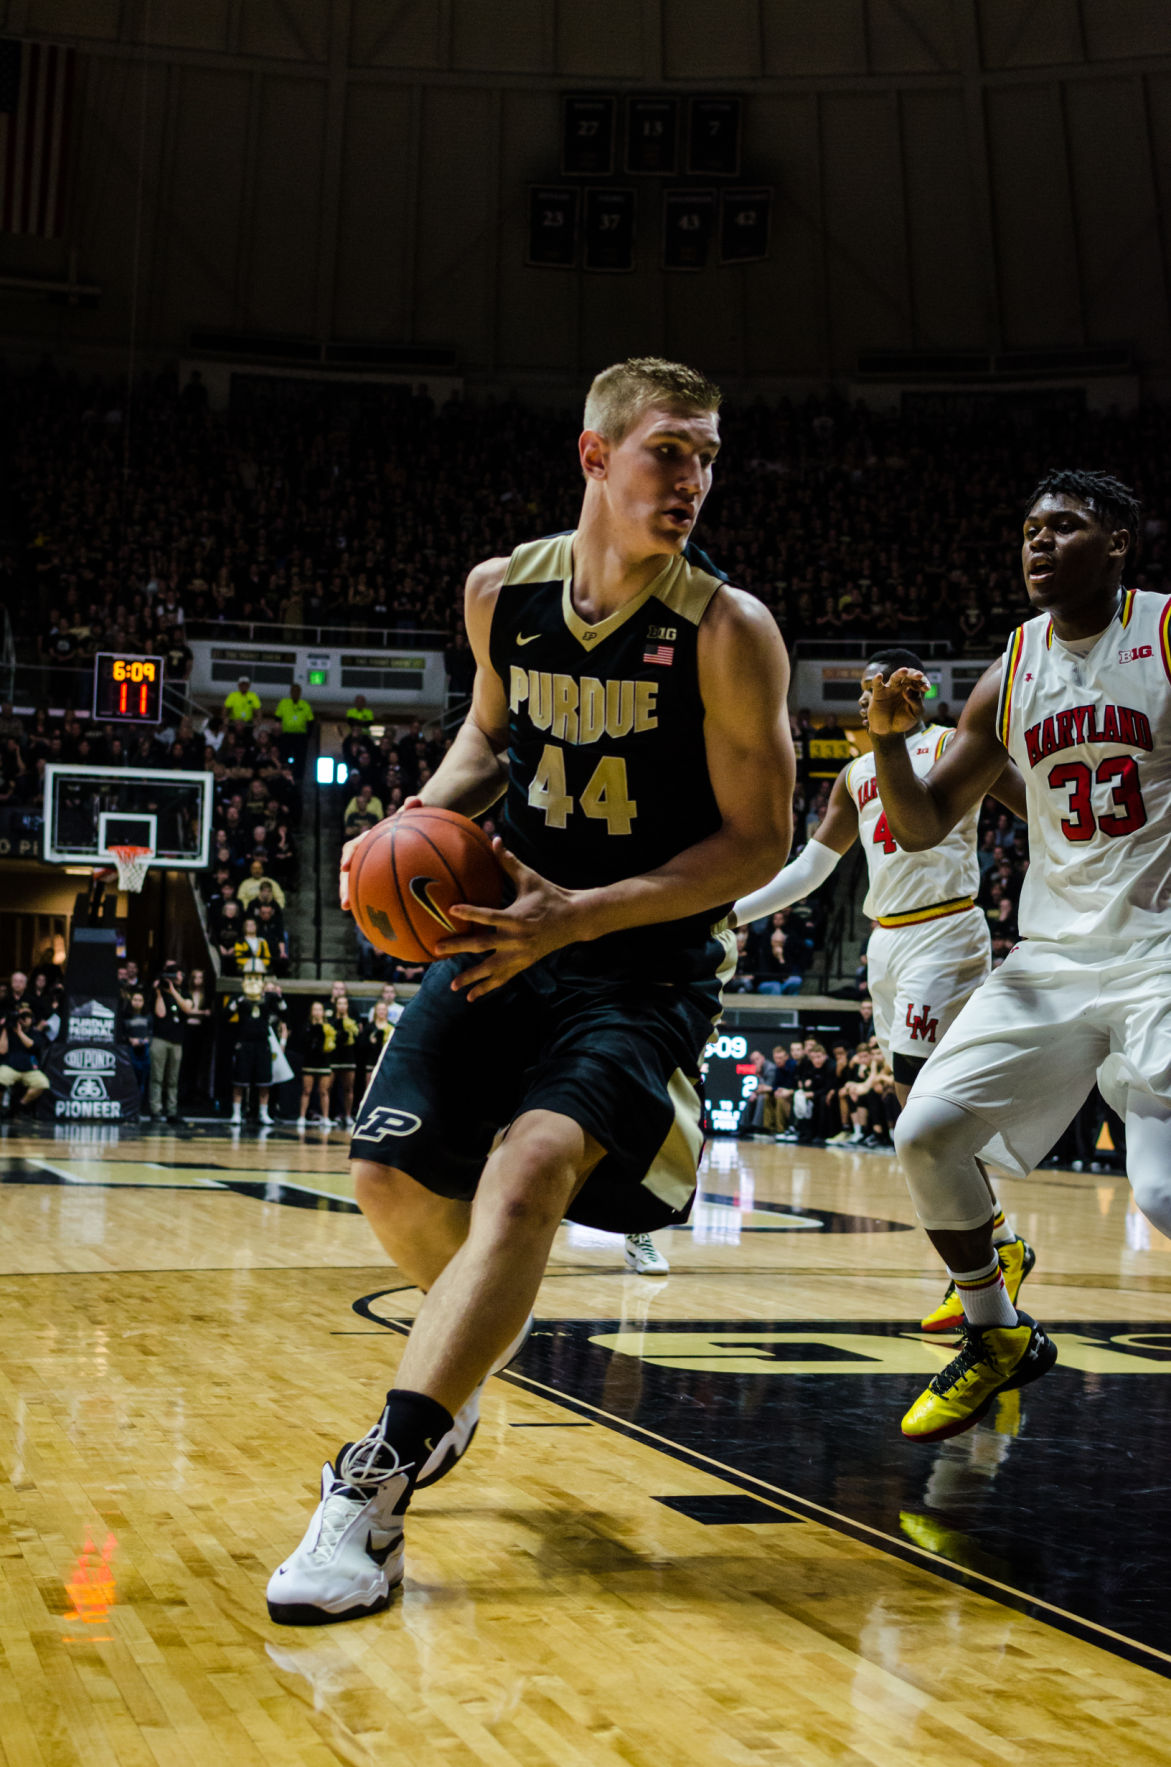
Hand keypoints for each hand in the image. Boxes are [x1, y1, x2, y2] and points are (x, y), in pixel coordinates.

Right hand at [339, 795, 421, 909]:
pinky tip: (386, 921)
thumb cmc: (414, 819)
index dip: (348, 857)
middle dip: (346, 888)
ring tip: (357, 917)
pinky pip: (377, 892)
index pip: (352, 847)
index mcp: (369, 839)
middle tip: (345, 903)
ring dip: (357, 900)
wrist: (419, 827)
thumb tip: (415, 801)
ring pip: (359, 885)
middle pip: (350, 872)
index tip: (345, 867)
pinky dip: (379, 905)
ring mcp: (373, 867)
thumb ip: (412, 807)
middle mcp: (366, 854)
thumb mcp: (413, 812)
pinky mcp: (382, 878)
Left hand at [437, 840, 585, 1001]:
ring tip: (453, 986)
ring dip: (472, 977)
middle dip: (459, 947)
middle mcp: (517, 939)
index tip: (451, 910)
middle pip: (484, 945)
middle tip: (437, 949)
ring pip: (492, 969)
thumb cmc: (551, 895)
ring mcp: (520, 954)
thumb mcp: (531, 878)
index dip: (471, 913)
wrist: (576, 920)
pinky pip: (503, 978)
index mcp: (517, 918)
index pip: (490, 916)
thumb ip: (509, 862)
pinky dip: (487, 987)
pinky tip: (471, 997)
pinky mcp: (524, 963)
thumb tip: (495, 839)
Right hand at [865, 667, 927, 737]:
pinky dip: (877, 680)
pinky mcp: (878, 694)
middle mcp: (901, 687)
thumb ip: (917, 703)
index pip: (919, 683)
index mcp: (912, 691)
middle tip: (919, 676)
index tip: (926, 688)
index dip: (923, 683)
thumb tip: (908, 691)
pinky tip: (879, 676)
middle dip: (914, 675)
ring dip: (899, 673)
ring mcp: (890, 689)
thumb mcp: (915, 714)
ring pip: (895, 678)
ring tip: (904, 671)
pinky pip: (877, 685)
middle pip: (908, 677)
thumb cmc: (903, 721)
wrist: (889, 731)